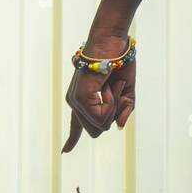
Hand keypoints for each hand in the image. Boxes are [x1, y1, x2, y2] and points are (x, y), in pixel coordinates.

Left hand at [62, 33, 135, 152]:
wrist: (113, 41)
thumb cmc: (120, 61)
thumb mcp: (127, 92)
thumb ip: (124, 110)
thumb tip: (118, 126)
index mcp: (83, 100)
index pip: (77, 124)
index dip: (72, 139)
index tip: (64, 152)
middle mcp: (75, 102)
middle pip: (95, 131)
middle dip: (112, 117)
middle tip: (116, 91)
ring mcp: (75, 101)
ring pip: (99, 126)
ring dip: (114, 107)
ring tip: (112, 85)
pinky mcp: (79, 98)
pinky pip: (100, 116)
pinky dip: (111, 103)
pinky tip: (108, 86)